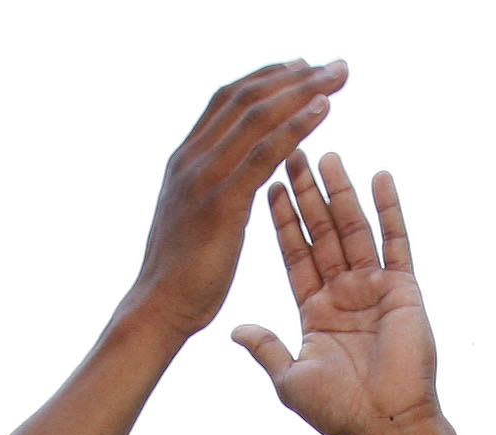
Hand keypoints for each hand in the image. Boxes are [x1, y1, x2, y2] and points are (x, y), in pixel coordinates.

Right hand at [128, 62, 346, 341]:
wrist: (156, 309)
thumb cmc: (179, 275)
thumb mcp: (188, 215)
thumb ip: (206, 185)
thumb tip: (226, 170)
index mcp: (184, 159)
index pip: (227, 100)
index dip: (266, 78)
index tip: (301, 67)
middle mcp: (191, 158)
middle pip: (246, 98)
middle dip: (293, 75)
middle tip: (334, 64)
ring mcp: (203, 177)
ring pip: (257, 116)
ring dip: (303, 90)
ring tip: (338, 76)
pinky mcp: (220, 204)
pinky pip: (264, 153)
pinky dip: (296, 126)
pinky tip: (325, 110)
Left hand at [234, 148, 437, 434]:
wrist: (386, 426)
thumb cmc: (339, 412)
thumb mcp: (290, 380)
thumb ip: (266, 348)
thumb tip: (235, 329)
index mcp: (314, 311)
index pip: (294, 254)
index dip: (282, 220)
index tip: (268, 186)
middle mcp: (343, 293)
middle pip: (322, 232)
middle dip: (306, 194)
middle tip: (293, 153)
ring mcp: (374, 288)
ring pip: (354, 229)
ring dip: (340, 192)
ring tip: (327, 155)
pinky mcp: (404, 289)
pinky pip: (396, 241)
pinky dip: (389, 209)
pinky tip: (380, 176)